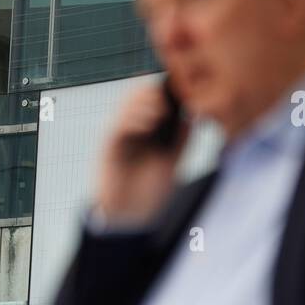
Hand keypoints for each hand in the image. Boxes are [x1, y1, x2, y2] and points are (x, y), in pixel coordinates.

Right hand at [93, 81, 190, 226]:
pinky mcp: (110, 147)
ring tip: (160, 112)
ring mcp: (120, 135)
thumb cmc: (152, 190)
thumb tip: (194, 110)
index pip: (155, 96)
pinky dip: (133, 120)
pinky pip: (118, 125)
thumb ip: (183, 135)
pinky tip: (148, 124)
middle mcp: (133, 127)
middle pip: (139, 93)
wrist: (133, 216)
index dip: (167, 88)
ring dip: (144, 102)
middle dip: (154, 91)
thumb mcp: (175, 158)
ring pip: (127, 103)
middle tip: (170, 99)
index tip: (183, 90)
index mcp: (149, 127)